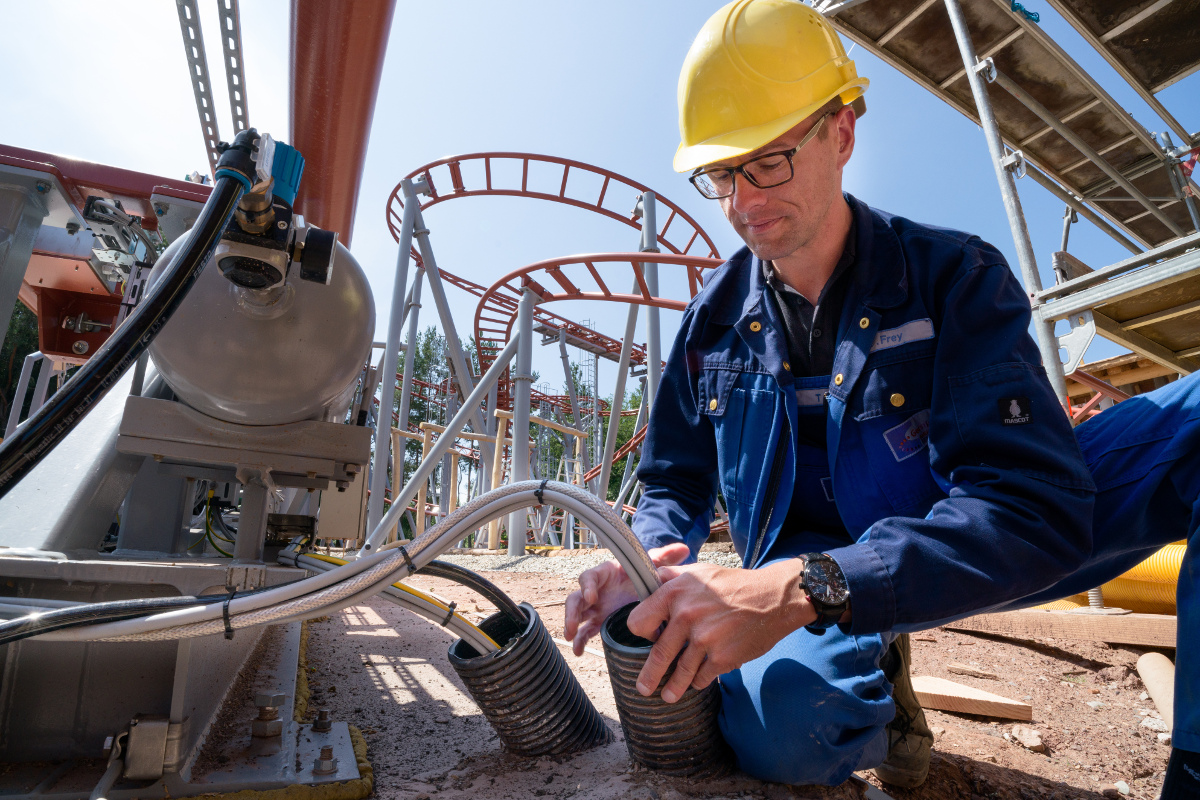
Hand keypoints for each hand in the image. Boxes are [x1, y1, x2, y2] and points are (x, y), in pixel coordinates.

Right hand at [564, 542, 690, 655]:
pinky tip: (579, 652)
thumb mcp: (652, 566)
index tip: (592, 597)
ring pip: (577, 615)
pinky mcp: (599, 620)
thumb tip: (683, 549)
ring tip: (571, 638)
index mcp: (605, 574)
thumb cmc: (643, 573)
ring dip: (571, 625)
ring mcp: (596, 607)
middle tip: (572, 624)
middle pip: (576, 598)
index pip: (589, 577)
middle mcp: (597, 590)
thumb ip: (665, 557)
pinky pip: (586, 631)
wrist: (642, 586)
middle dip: (572, 611)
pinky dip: (580, 641)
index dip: (587, 586)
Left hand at [626, 558, 813, 702]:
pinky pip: (702, 676)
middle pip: (658, 654)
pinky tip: (697, 682)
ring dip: (673, 687)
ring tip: (668, 696)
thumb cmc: (733, 584)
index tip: (651, 637)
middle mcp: (686, 615)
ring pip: (680, 671)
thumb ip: (670, 577)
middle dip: (649, 676)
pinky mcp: (722, 657)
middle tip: (643, 688)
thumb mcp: (698, 571)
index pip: (639, 621)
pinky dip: (698, 681)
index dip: (643, 632)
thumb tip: (649, 579)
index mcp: (674, 593)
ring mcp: (704, 638)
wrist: (771, 599)